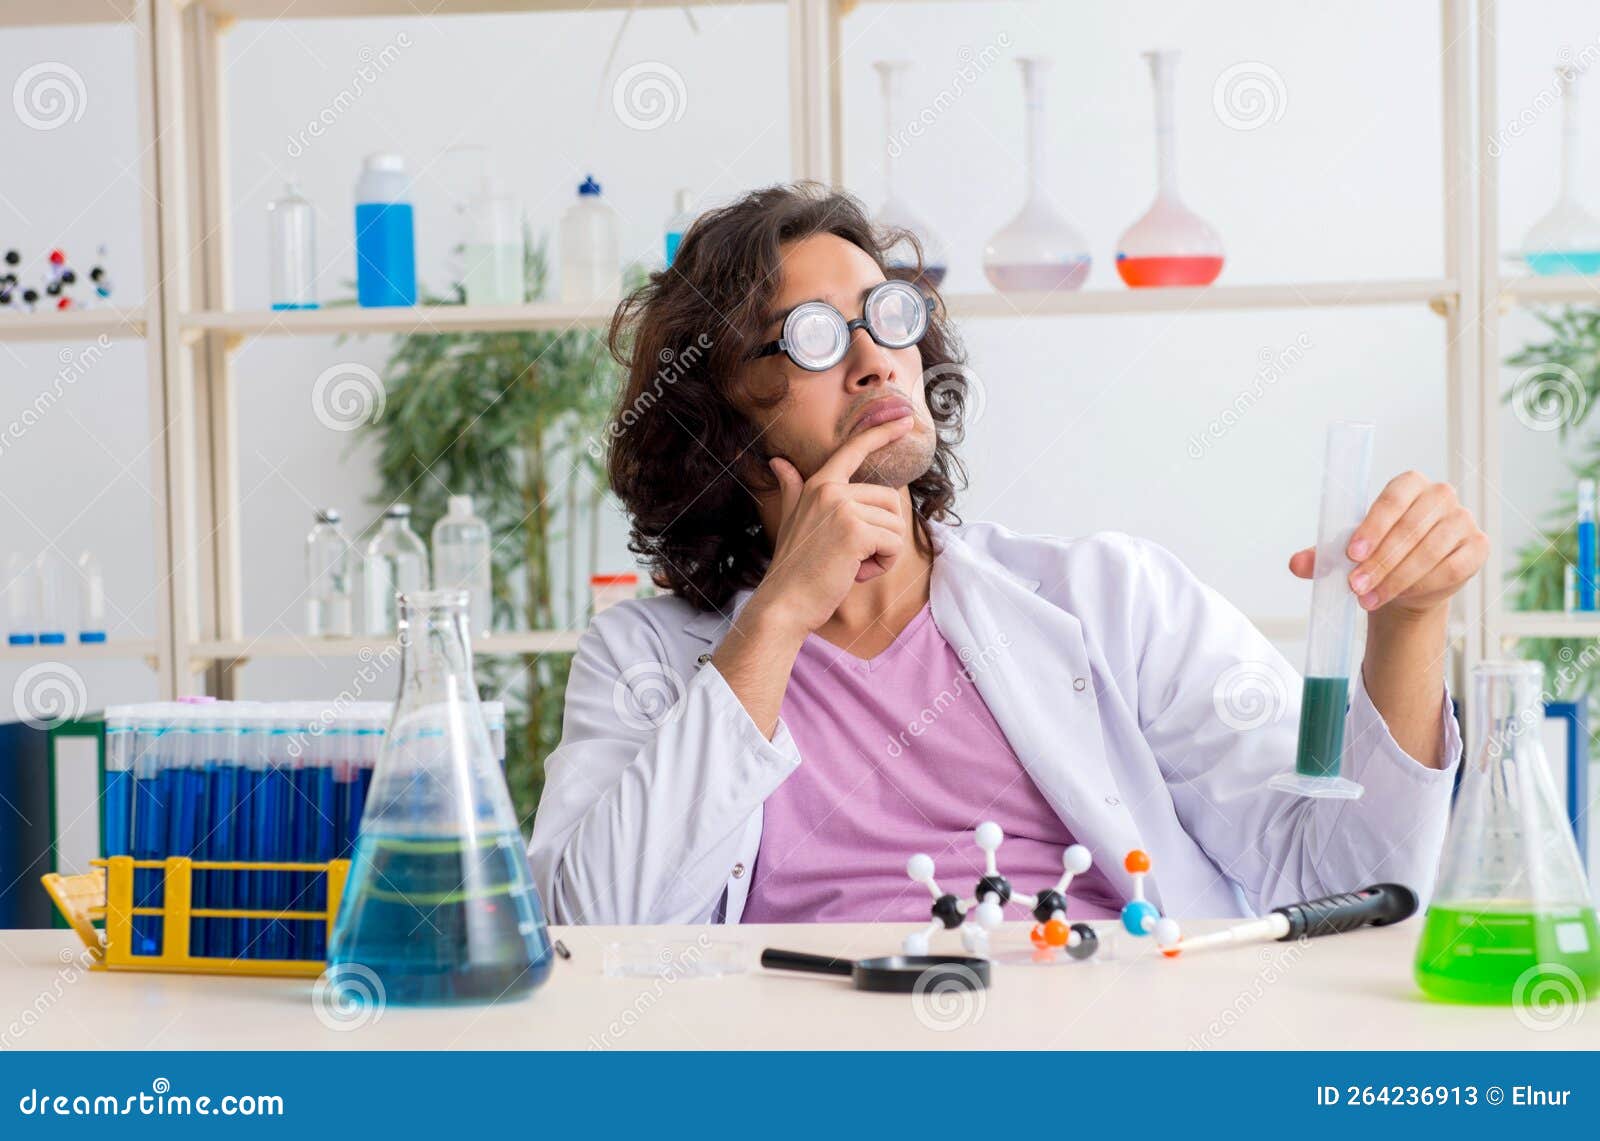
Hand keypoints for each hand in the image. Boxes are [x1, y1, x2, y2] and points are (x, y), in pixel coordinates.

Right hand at [749, 414, 914, 637]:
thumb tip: (778, 462)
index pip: (854, 450)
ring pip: (895, 524)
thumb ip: (791, 488)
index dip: (882, 433)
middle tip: (852, 556)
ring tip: (851, 564)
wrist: (784, 603)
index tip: (905, 420)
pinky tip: (856, 573)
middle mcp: (830, 490)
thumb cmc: (793, 567)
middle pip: (890, 499)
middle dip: (883, 534)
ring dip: (883, 552)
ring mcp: (843, 509)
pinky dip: (883, 564)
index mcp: (818, 485)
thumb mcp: (790, 519)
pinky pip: (894, 543)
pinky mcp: (856, 532)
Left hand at [1288, 471, 1487, 617]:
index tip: (1351, 554)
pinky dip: (1425, 584)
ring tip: (1369, 598)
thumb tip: (1295, 564)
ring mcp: (1463, 520)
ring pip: (1431, 550)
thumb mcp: (1346, 552)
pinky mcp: (1477, 547)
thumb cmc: (1377, 554)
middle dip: (1380, 561)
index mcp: (1409, 484)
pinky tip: (1403, 596)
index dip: (1373, 527)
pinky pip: (1453, 567)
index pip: (1392, 498)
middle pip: (1411, 528)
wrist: (1407, 582)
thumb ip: (1322, 555)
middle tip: (1355, 586)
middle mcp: (1440, 496)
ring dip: (1397, 578)